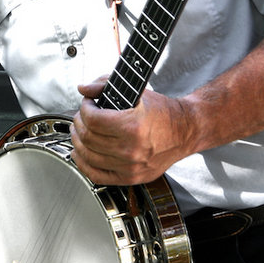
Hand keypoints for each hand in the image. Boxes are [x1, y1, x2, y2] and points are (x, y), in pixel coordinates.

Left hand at [69, 78, 195, 185]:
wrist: (185, 132)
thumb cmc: (163, 112)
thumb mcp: (137, 91)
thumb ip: (105, 84)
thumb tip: (83, 89)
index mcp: (133, 127)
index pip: (93, 120)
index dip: (84, 108)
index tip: (87, 103)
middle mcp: (132, 150)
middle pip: (88, 137)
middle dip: (79, 122)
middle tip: (82, 116)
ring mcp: (131, 167)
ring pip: (88, 156)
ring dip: (78, 140)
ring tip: (80, 131)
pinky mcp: (131, 178)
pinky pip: (96, 175)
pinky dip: (82, 164)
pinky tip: (80, 152)